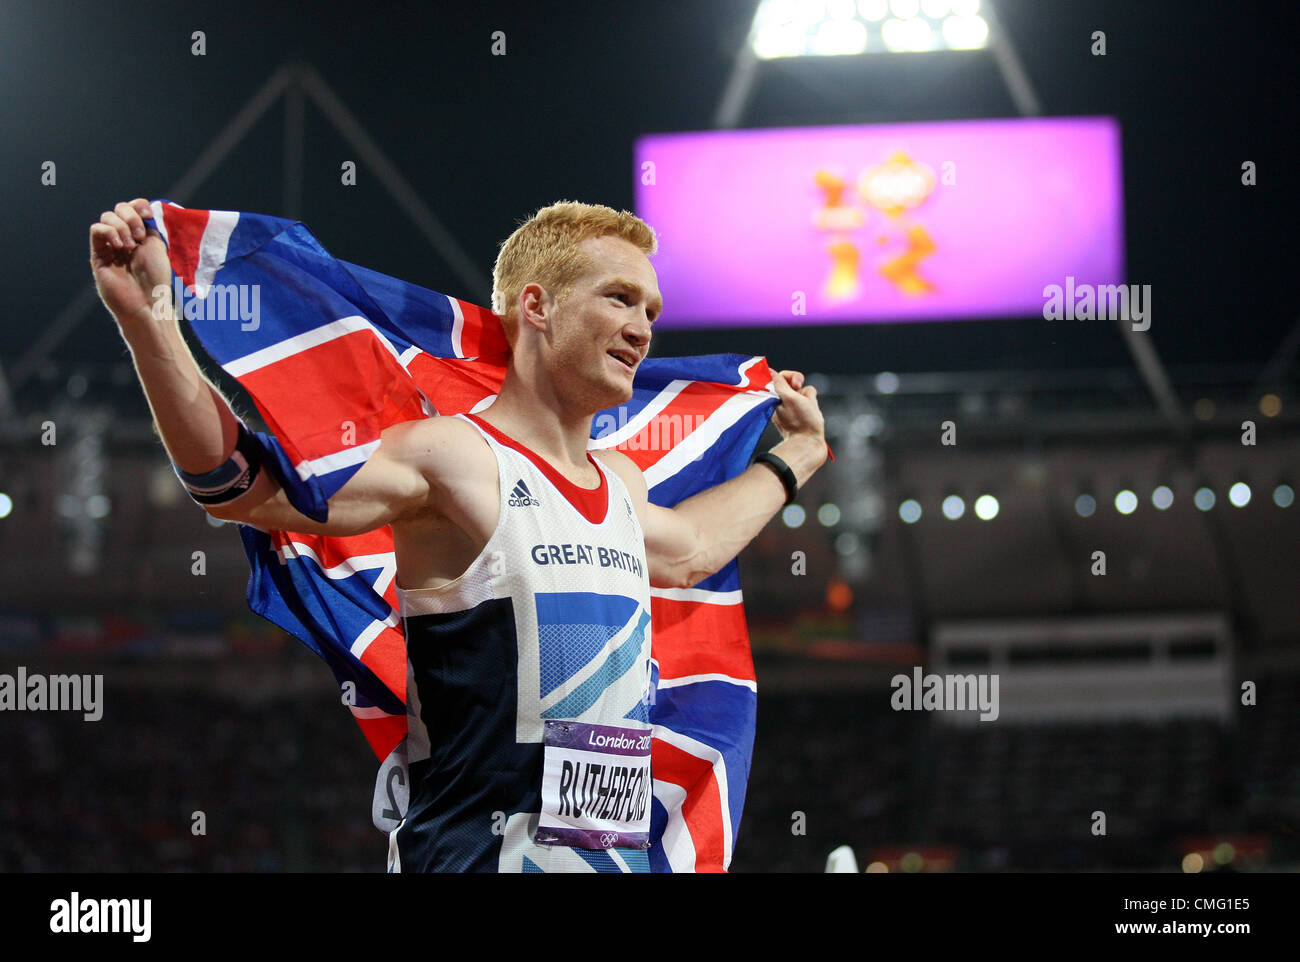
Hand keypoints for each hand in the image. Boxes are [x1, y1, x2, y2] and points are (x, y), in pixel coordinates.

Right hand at [90, 198, 171, 323]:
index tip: (147, 214)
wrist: (146, 300)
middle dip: (131, 216)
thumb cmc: (156, 278)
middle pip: (119, 209)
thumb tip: (144, 210)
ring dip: (121, 226)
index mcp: (141, 235)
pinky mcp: (98, 254)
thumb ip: (149, 226)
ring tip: (130, 246)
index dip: (139, 206)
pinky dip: (109, 232)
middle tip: (140, 236)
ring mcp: (110, 245)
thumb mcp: (157, 246)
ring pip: (107, 217)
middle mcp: (125, 238)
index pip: (134, 208)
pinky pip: (96, 230)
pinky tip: (120, 246)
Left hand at [771, 368, 825, 453]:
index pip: (780, 377)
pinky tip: (813, 413)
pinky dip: (812, 403)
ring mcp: (792, 408)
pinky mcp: (802, 414)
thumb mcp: (789, 398)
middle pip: (792, 382)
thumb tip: (767, 371)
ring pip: (803, 391)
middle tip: (800, 393)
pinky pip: (808, 401)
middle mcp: (781, 402)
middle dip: (799, 386)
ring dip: (807, 396)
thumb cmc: (800, 422)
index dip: (789, 377)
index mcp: (774, 398)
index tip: (795, 385)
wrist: (809, 444)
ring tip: (809, 408)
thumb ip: (779, 384)